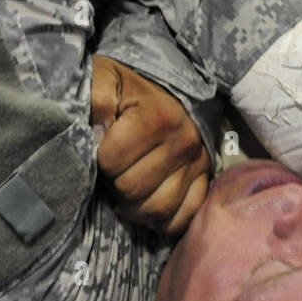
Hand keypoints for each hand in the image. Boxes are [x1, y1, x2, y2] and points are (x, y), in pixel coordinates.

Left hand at [90, 55, 210, 236]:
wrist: (164, 89)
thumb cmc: (129, 89)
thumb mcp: (106, 79)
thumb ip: (96, 97)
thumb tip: (97, 133)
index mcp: (159, 116)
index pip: (112, 161)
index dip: (98, 160)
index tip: (100, 151)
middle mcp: (184, 140)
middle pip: (133, 188)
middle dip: (114, 183)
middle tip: (112, 172)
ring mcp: (198, 161)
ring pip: (158, 208)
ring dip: (134, 207)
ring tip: (124, 192)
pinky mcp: (205, 177)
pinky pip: (185, 216)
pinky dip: (163, 221)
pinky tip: (147, 207)